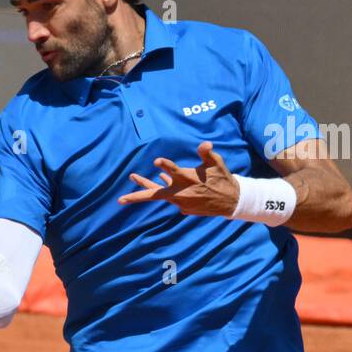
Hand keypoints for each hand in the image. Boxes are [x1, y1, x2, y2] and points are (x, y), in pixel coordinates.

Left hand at [117, 141, 239, 217]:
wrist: (230, 202)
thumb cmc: (222, 179)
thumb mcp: (217, 164)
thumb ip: (207, 154)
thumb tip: (205, 144)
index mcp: (188, 179)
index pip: (174, 172)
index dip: (166, 166)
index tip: (156, 162)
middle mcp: (180, 193)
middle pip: (155, 194)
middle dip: (137, 196)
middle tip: (121, 200)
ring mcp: (180, 202)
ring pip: (159, 193)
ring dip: (146, 185)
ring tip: (133, 176)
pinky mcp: (183, 206)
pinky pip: (170, 195)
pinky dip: (165, 186)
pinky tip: (160, 178)